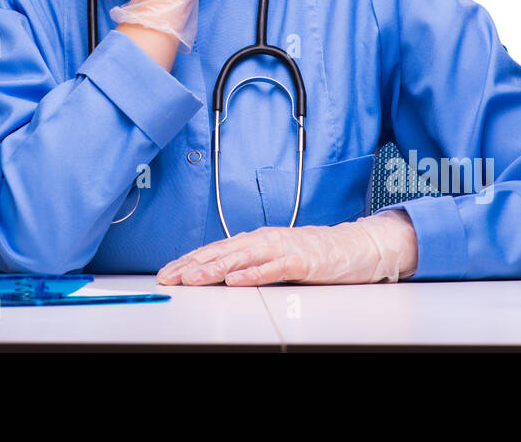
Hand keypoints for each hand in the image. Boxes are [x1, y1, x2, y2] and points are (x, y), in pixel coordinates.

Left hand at [155, 210, 418, 285]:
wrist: (353, 246)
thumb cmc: (313, 254)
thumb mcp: (274, 257)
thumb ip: (248, 263)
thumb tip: (217, 276)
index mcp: (254, 239)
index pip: (214, 250)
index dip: (188, 260)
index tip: (167, 273)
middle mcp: (263, 240)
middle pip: (221, 252)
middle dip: (192, 265)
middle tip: (169, 277)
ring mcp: (282, 248)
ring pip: (241, 258)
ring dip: (214, 269)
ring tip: (193, 279)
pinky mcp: (300, 261)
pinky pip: (273, 268)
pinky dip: (252, 274)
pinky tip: (235, 281)